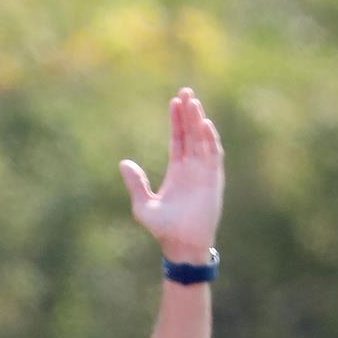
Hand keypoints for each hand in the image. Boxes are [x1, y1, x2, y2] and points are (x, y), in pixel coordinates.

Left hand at [119, 87, 223, 264]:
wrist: (182, 245)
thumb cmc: (163, 229)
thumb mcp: (143, 206)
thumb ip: (136, 183)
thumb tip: (123, 162)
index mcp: (177, 171)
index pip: (177, 139)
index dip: (176, 120)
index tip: (174, 102)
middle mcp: (192, 167)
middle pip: (191, 133)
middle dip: (189, 112)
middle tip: (185, 91)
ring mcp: (204, 171)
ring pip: (202, 139)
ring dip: (198, 120)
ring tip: (193, 102)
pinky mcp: (214, 179)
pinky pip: (213, 154)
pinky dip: (210, 139)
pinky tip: (204, 125)